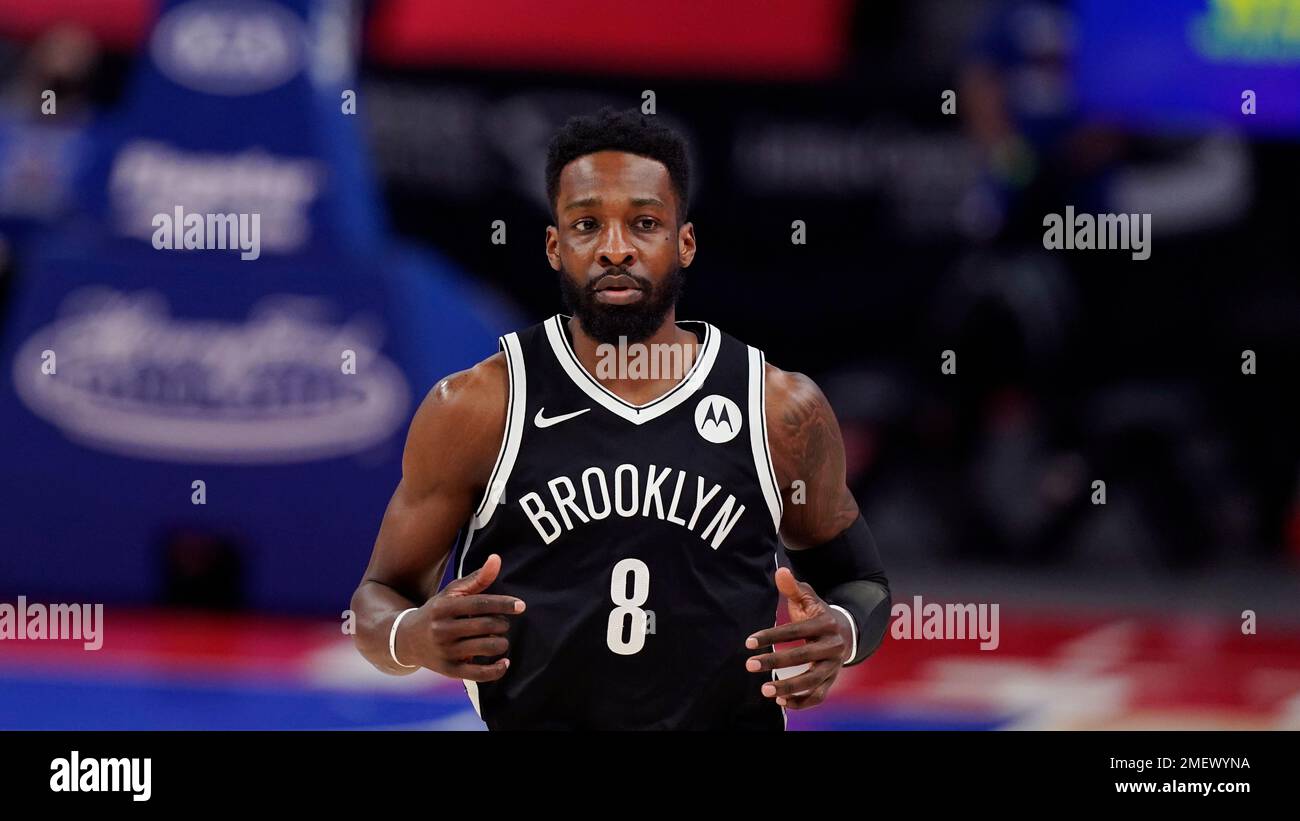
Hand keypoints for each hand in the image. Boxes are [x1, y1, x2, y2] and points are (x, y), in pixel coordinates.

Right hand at [395, 553, 524, 680]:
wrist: (406, 639)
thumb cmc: (437, 612)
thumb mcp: (452, 593)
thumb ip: (477, 578)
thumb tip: (497, 558)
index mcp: (444, 607)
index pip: (479, 604)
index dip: (503, 604)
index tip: (521, 606)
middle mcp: (442, 629)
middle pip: (486, 625)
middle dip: (502, 624)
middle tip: (503, 624)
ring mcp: (445, 651)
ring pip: (486, 647)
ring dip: (502, 643)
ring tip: (499, 639)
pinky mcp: (449, 670)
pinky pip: (479, 673)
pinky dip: (497, 670)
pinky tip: (504, 662)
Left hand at [743, 566, 852, 709]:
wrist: (845, 631)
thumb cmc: (817, 614)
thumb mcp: (808, 599)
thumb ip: (793, 588)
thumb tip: (780, 571)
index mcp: (826, 624)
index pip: (795, 631)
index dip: (771, 635)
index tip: (748, 642)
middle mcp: (833, 647)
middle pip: (803, 657)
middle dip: (775, 662)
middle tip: (749, 665)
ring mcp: (834, 666)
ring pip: (813, 681)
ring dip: (788, 688)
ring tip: (764, 690)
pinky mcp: (832, 680)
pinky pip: (818, 696)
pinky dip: (801, 702)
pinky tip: (780, 702)